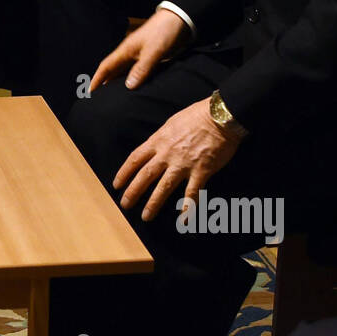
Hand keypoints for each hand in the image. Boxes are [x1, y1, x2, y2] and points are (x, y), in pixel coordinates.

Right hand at [91, 7, 188, 91]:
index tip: (89, 92)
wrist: (179, 19)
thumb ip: (142, 69)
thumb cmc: (164, 32)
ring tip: (113, 97)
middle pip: (112, 71)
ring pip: (124, 71)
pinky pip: (136, 71)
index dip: (97, 79)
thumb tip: (128, 86)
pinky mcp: (149, 57)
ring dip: (118, 83)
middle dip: (104, 83)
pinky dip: (132, 80)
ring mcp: (139, 55)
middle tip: (98, 99)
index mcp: (126, 50)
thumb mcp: (153, 51)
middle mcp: (129, 53)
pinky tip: (134, 88)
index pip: (106, 66)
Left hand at [112, 98, 241, 222]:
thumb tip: (154, 148)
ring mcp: (184, 164)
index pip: (135, 159)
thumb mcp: (171, 123)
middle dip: (133, 192)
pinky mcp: (201, 171)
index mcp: (158, 141)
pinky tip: (183, 220)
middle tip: (125, 205)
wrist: (220, 116)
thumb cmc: (197, 116)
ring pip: (164, 187)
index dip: (124, 173)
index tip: (117, 185)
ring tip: (146, 217)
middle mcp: (167, 154)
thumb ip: (161, 139)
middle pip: (145, 176)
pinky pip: (192, 193)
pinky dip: (187, 208)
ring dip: (153, 203)